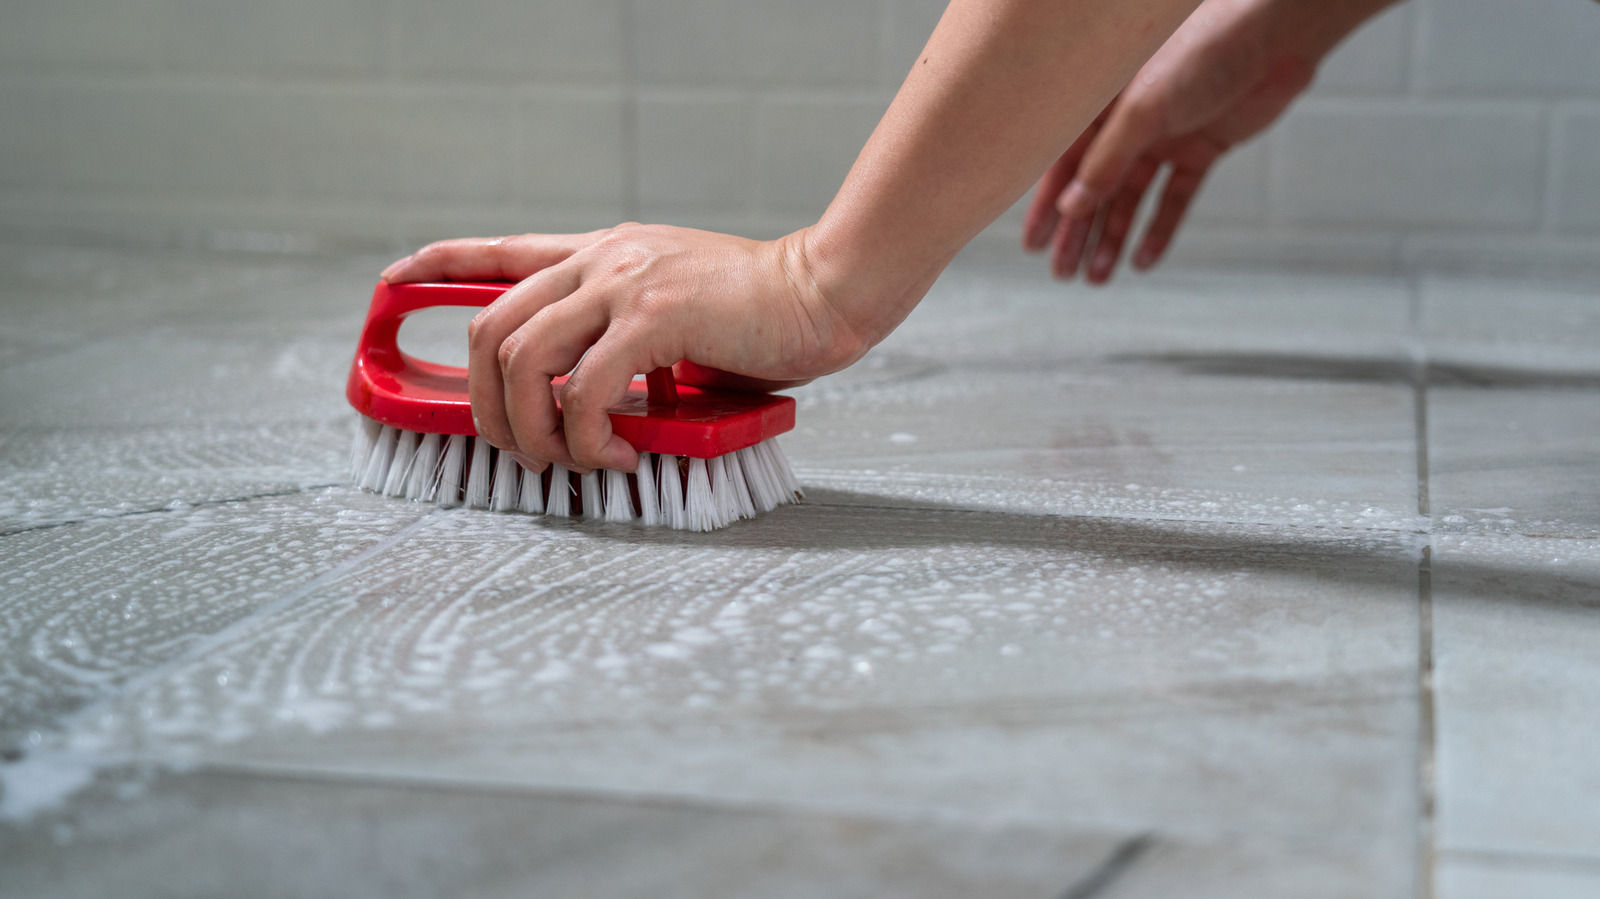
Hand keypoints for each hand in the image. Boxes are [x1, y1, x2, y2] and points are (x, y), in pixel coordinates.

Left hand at [380, 224, 864, 472]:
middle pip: (489, 327)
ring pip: (522, 360)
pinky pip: (587, 388)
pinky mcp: (655, 316)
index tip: (391, 283)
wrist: (824, 292)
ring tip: (573, 461)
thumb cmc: (760, 314)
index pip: (497, 250)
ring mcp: (624, 283)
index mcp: (602, 252)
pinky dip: (590, 435)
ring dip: (531, 429)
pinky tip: (621, 454)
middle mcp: (601, 260)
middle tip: (523, 451)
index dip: (435, 265)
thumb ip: (625, 334)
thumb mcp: (676, 307)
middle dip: (484, 405)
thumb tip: (590, 399)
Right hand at [1022, 0, 1328, 282]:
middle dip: (1078, 233)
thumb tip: (1071, 208)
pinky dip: (1160, 229)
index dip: (1047, 205)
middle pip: (1095, 188)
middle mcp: (1130, 122)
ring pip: (1131, 199)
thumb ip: (1106, 160)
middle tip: (1062, 273)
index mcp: (1103, 104)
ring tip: (1097, 277)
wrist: (1276, 35)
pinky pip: (1174, 197)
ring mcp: (1166, 137)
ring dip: (1113, 237)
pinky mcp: (1201, 149)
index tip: (1033, 244)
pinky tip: (1143, 261)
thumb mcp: (1144, 109)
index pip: (1064, 163)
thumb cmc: (1203, 51)